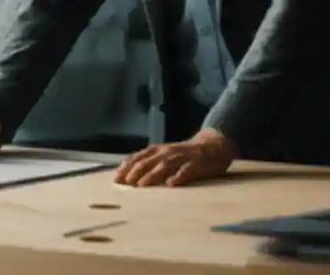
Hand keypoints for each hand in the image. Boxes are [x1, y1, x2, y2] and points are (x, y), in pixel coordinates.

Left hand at [113, 128, 236, 186]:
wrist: (212, 145)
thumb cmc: (183, 155)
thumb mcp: (164, 156)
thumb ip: (149, 164)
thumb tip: (127, 177)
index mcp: (157, 151)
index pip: (138, 157)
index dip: (126, 167)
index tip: (116, 179)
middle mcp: (167, 152)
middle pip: (148, 161)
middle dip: (135, 172)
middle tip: (126, 184)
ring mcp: (182, 157)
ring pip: (164, 165)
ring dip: (152, 175)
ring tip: (142, 185)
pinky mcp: (197, 163)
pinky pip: (187, 170)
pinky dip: (179, 176)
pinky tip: (172, 184)